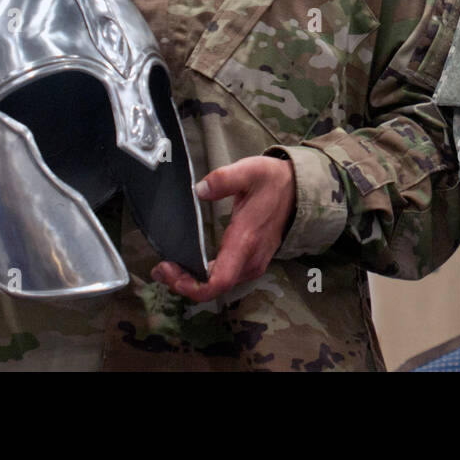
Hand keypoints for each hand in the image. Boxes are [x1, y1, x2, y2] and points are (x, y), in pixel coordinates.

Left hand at [151, 155, 296, 302]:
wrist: (299, 190)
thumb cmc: (273, 181)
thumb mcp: (251, 171)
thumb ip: (224, 179)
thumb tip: (199, 190)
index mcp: (246, 240)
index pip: (219, 281)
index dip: (190, 286)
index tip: (169, 271)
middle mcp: (250, 259)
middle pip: (214, 288)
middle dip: (183, 283)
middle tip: (160, 268)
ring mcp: (253, 264)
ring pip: (219, 286)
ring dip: (192, 282)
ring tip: (169, 268)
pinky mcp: (252, 262)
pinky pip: (225, 278)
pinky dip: (204, 278)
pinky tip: (190, 266)